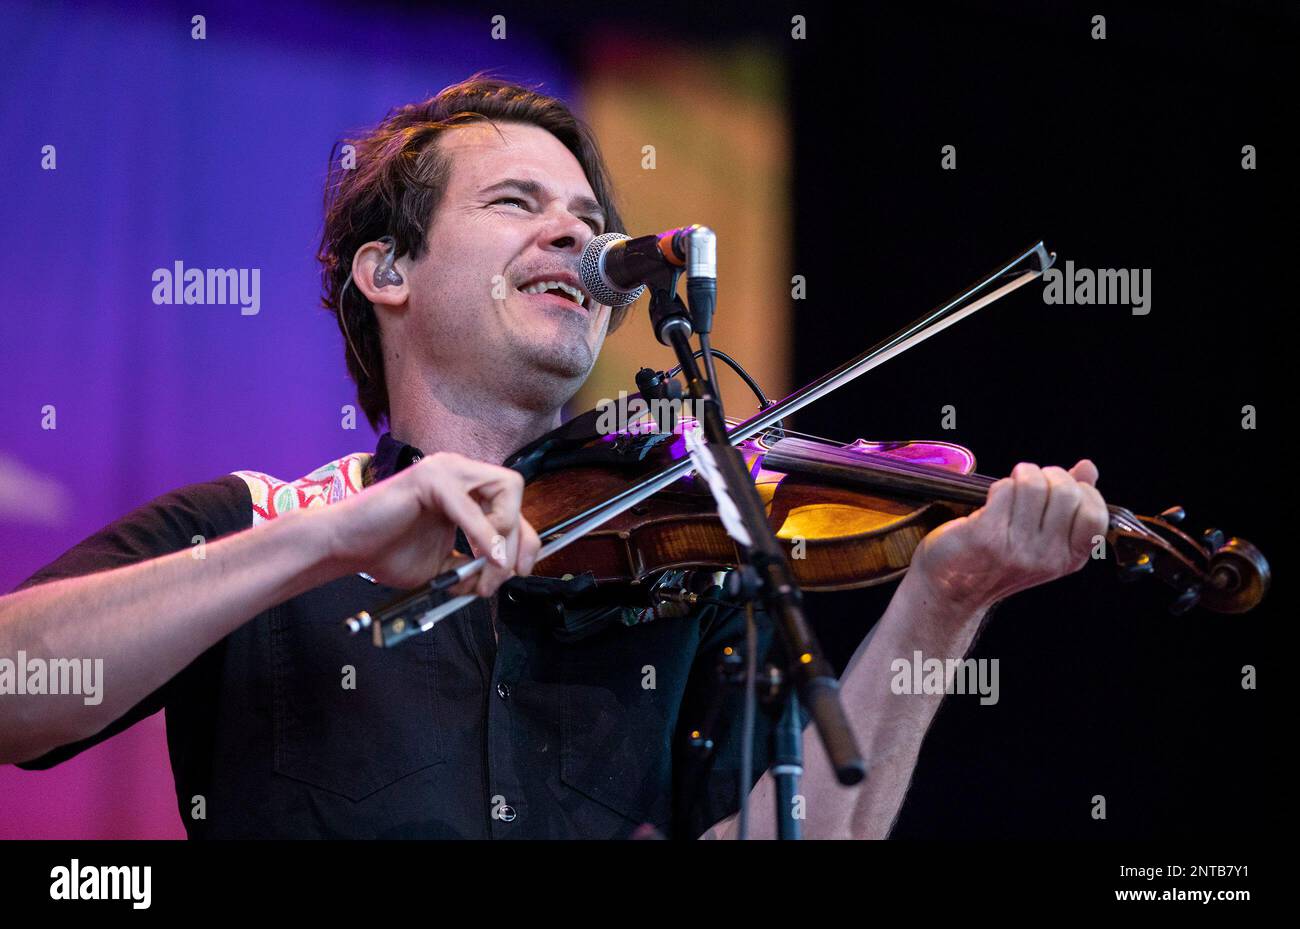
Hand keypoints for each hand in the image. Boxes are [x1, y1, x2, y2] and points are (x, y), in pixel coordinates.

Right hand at [320, 451, 540, 595]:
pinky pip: (470, 506)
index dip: (525, 538)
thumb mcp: (444, 567)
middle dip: (517, 539)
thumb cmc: (386, 551)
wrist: (344, 549)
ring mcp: (445, 469)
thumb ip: (474, 567)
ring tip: (484, 570)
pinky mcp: (428, 478)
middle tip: (499, 575)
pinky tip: (483, 557)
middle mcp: (459, 471)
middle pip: (514, 491)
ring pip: (504, 490)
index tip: (519, 570)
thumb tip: (502, 575)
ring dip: (503, 535)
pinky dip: (483, 534)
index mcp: (464, 488)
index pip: (513, 502)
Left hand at [908, 460, 1108, 613]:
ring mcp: (1017, 548)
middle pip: (1066, 492)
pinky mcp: (987, 535)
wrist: (952, 589)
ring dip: (1022, 475)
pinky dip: (998, 487)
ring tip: (1012, 486)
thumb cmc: (998, 558)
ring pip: (1033, 485)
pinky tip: (991, 500)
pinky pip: (1004, 489)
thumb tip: (1088, 467)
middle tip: (1032, 481)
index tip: (1059, 487)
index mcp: (1069, 558)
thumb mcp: (1043, 539)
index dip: (1081, 490)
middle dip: (1049, 474)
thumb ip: (1069, 503)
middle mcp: (1047, 556)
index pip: (1095, 515)